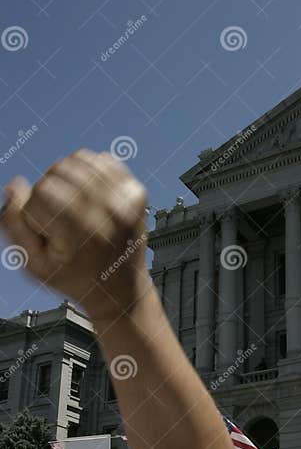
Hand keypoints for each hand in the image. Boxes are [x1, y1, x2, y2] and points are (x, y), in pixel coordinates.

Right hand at [1, 150, 149, 321]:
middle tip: (59, 220)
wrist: (120, 290)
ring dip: (67, 177)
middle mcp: (111, 212)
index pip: (42, 191)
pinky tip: (87, 195)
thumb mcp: (35, 264)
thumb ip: (14, 224)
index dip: (36, 211)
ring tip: (71, 206)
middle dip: (49, 190)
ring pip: (79, 159)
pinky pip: (102, 159)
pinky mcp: (137, 192)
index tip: (49, 235)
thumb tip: (16, 185)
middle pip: (59, 169)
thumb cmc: (73, 278)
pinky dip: (89, 170)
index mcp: (85, 232)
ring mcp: (127, 200)